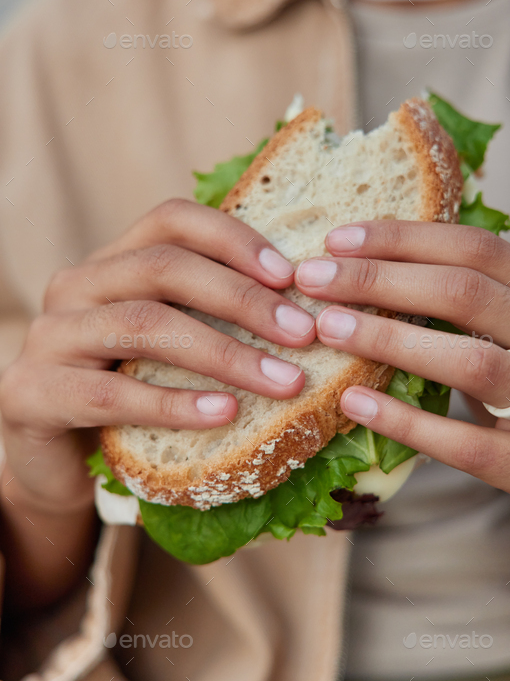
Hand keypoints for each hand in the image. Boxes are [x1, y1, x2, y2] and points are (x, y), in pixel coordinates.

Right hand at [0, 199, 313, 606]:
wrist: (59, 460)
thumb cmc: (131, 393)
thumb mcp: (169, 347)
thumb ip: (208, 316)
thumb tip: (305, 307)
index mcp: (111, 262)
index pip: (172, 221)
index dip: (234, 239)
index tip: (291, 276)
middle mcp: (75, 286)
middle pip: (163, 268)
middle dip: (242, 298)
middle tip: (303, 333)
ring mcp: (49, 337)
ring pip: (144, 325)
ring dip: (223, 353)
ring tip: (282, 380)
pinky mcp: (33, 393)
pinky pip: (112, 394)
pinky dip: (174, 403)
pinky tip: (224, 413)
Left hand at [295, 220, 509, 544]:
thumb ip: (480, 312)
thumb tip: (376, 274)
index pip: (480, 250)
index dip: (405, 238)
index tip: (339, 240)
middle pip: (469, 293)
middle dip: (380, 279)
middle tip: (314, 279)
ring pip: (472, 360)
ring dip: (389, 339)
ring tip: (328, 329)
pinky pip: (466, 442)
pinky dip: (404, 420)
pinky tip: (355, 402)